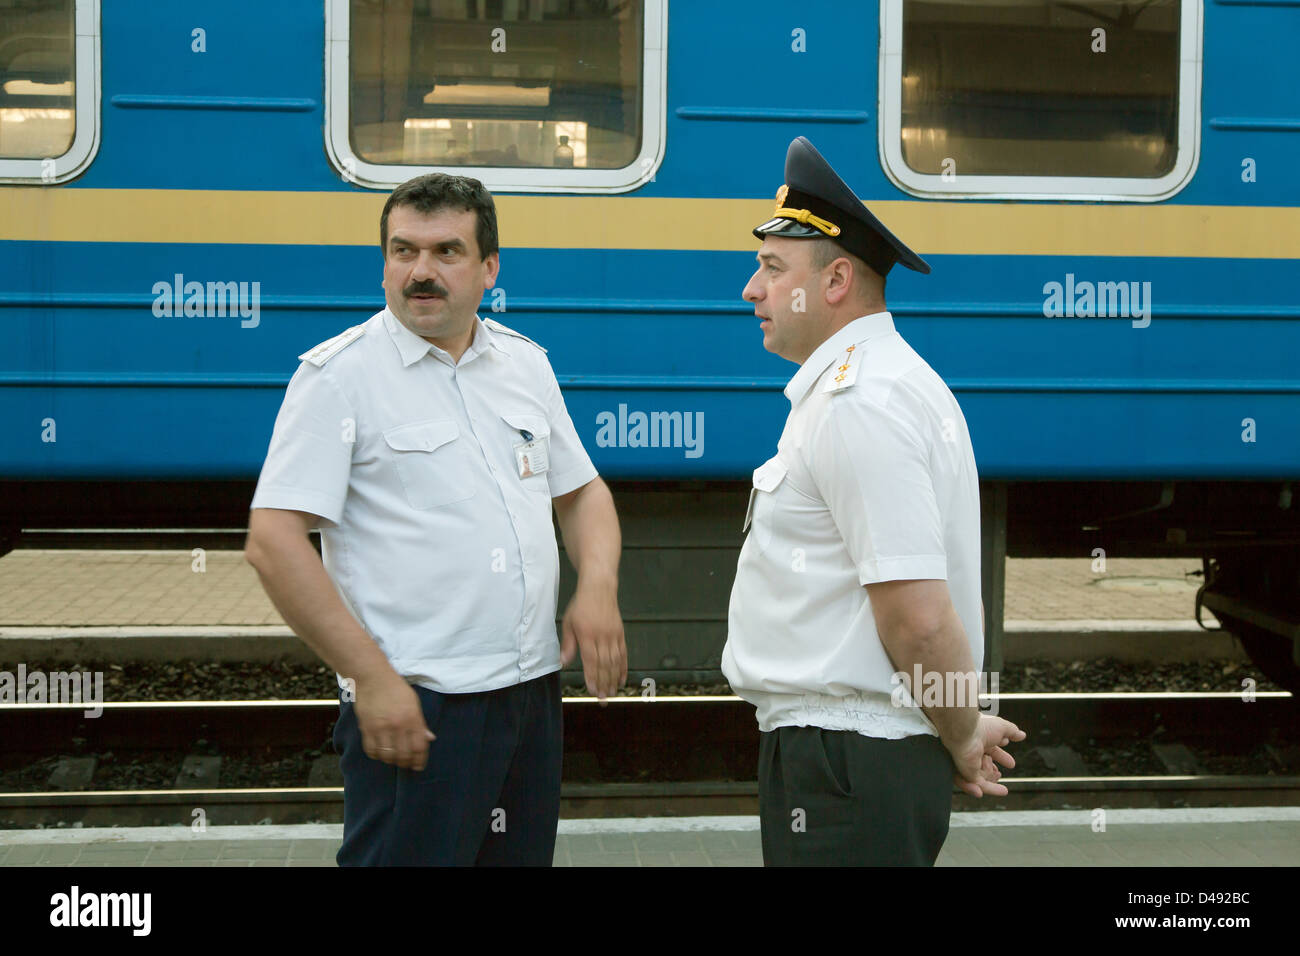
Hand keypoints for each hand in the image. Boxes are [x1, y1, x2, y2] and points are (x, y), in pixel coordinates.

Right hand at [353, 667, 434, 770]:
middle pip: (404, 755)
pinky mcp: (366, 729)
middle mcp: (397, 725)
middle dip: (407, 763)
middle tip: (407, 764)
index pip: (419, 747)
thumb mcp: (414, 703)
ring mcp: (380, 728)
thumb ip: (421, 723)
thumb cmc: (395, 688)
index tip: (419, 765)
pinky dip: (377, 755)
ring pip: (388, 756)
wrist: (372, 677)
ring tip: (395, 759)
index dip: (420, 760)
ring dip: (392, 761)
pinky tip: (381, 753)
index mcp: (412, 718)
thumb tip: (429, 739)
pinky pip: (372, 750)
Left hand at [559, 582, 625, 703]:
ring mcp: (613, 635)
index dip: (592, 677)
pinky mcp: (620, 634)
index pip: (591, 660)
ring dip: (613, 679)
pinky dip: (623, 668)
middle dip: (604, 683)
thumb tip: (564, 663)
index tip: (593, 691)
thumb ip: (568, 644)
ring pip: (615, 661)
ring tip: (611, 693)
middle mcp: (602, 636)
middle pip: (604, 664)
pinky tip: (621, 679)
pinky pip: (623, 654)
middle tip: (603, 699)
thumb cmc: (581, 606)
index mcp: (587, 634)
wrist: (599, 589)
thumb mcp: (568, 623)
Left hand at [944, 714, 1026, 797]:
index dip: (1001, 757)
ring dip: (991, 781)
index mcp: (979, 740)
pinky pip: (978, 784)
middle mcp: (972, 752)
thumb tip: (1022, 734)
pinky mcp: (967, 773)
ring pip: (981, 776)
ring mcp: (969, 763)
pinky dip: (991, 789)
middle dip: (992, 771)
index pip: (991, 751)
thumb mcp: (1002, 727)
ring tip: (1002, 786)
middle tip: (999, 774)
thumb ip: (1012, 731)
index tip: (1011, 763)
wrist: (965, 732)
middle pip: (983, 765)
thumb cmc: (980, 727)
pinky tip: (1002, 791)